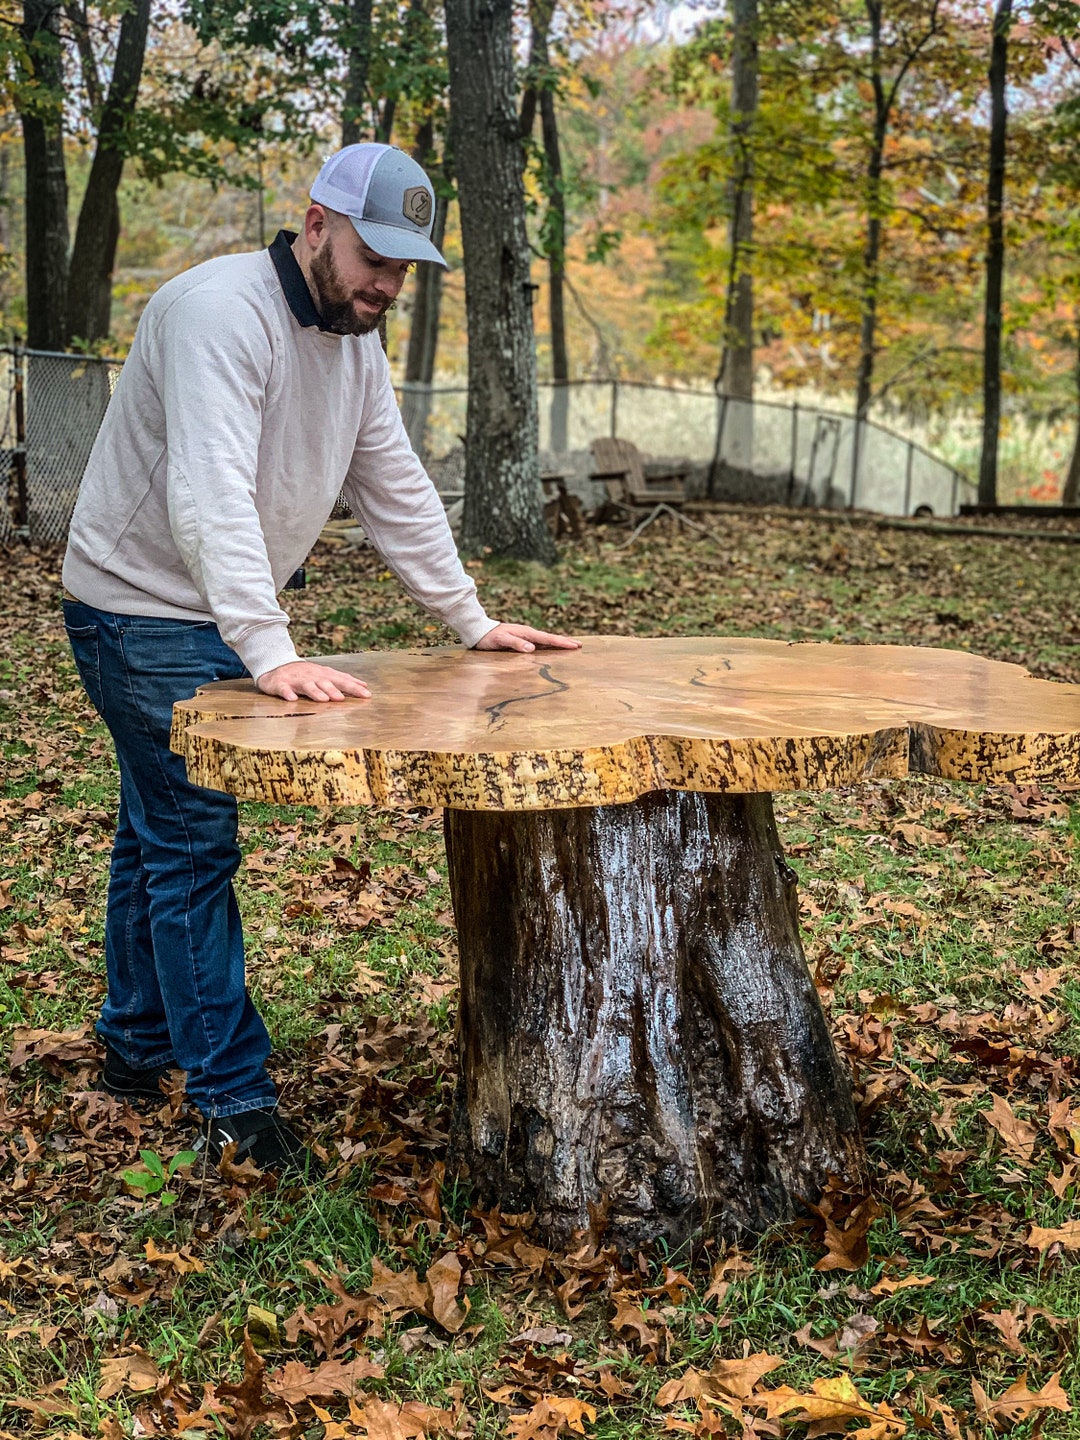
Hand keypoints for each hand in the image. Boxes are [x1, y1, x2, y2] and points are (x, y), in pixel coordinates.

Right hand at [256, 661, 370, 701]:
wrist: (277, 667)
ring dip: (315, 692)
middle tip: (342, 698)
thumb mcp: (325, 675)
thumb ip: (343, 680)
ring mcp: (296, 679)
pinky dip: (288, 693)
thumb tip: (364, 685)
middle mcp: (312, 676)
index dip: (354, 687)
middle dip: (334, 689)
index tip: (367, 695)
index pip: (341, 680)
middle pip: (325, 682)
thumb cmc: (306, 675)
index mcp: (324, 675)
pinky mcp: (281, 684)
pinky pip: (284, 689)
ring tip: (323, 699)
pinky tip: (292, 699)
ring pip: (306, 685)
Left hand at [473, 623, 581, 653]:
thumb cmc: (490, 637)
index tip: (574, 645)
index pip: (548, 639)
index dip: (562, 643)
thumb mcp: (501, 641)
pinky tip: (551, 647)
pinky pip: (539, 642)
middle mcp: (528, 633)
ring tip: (570, 646)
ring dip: (558, 643)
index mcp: (527, 633)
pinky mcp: (522, 639)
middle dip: (565, 642)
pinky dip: (549, 644)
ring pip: (546, 640)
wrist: (480, 631)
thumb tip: (532, 648)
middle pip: (550, 638)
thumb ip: (516, 644)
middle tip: (579, 645)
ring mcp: (526, 636)